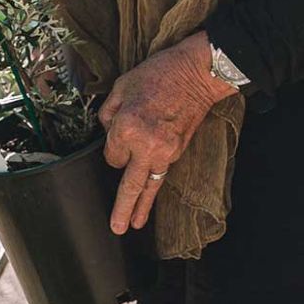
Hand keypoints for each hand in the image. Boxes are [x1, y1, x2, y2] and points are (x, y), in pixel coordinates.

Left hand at [98, 32, 237, 234]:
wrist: (195, 74)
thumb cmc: (157, 74)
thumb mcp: (122, 85)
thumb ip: (109, 112)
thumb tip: (108, 130)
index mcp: (126, 127)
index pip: (110, 154)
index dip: (111, 148)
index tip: (116, 138)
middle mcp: (144, 145)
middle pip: (129, 183)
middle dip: (121, 208)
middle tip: (116, 228)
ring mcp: (163, 151)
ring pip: (148, 185)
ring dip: (140, 208)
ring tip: (132, 226)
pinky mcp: (177, 152)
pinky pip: (161, 176)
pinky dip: (154, 192)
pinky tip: (149, 204)